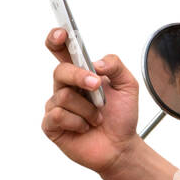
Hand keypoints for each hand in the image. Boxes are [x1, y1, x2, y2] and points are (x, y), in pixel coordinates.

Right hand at [41, 28, 139, 174]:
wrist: (121, 146)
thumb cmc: (121, 116)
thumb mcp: (128, 85)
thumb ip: (116, 66)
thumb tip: (97, 63)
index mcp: (80, 73)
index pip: (61, 50)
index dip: (57, 38)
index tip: (62, 34)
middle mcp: (65, 87)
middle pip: (61, 70)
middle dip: (80, 77)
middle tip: (97, 86)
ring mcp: (56, 106)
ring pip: (64, 96)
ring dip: (88, 110)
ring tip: (97, 119)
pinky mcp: (51, 125)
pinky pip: (59, 116)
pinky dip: (78, 122)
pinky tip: (85, 128)